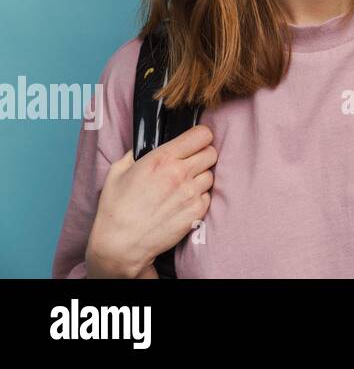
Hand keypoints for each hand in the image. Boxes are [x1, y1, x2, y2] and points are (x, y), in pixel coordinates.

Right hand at [85, 123, 216, 277]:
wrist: (120, 245)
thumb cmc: (115, 210)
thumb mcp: (117, 172)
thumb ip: (134, 154)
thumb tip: (146, 145)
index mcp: (162, 159)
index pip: (201, 134)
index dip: (199, 137)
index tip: (194, 142)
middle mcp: (180, 173)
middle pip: (211, 153)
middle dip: (202, 156)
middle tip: (189, 164)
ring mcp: (191, 193)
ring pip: (210, 174)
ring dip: (200, 177)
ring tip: (182, 187)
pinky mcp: (197, 211)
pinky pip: (208, 196)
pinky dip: (199, 197)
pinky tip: (182, 202)